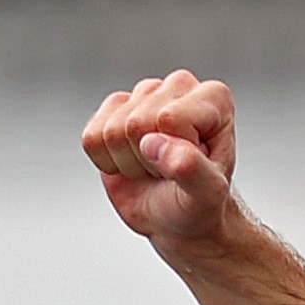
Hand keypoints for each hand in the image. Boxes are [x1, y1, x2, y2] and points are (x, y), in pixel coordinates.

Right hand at [80, 71, 241, 245]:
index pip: (169, 119)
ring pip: (112, 130)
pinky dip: (107, 161)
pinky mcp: (114, 109)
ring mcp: (145, 94)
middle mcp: (179, 86)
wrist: (179, 218)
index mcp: (213, 98)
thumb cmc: (200, 204)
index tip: (191, 166)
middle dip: (150, 159)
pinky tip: (133, 162)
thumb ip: (192, 169)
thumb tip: (155, 143)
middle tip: (170, 171)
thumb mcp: (208, 196)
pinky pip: (91, 137)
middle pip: (136, 123)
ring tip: (155, 167)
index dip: (174, 154)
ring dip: (129, 161)